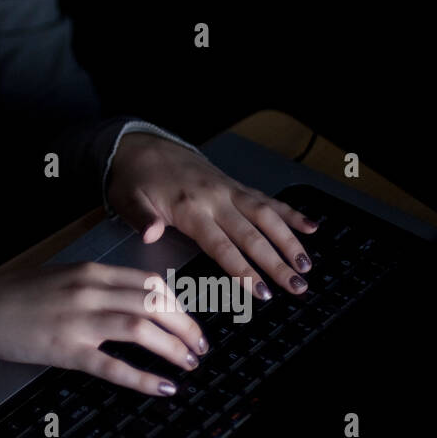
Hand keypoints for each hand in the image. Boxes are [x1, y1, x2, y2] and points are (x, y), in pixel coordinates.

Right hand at [0, 261, 207, 395]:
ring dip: (172, 347)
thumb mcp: (65, 275)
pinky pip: (112, 365)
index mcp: (91, 271)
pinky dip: (143, 378)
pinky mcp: (67, 349)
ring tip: (189, 363)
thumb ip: (100, 284)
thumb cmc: (20, 294)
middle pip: (153, 302)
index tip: (190, 320)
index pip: (149, 282)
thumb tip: (139, 298)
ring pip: (140, 328)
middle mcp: (89, 291)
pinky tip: (162, 387)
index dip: (178, 303)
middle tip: (199, 345)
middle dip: (185, 325)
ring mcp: (79, 320)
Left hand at [105, 132, 319, 299]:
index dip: (244, 270)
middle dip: (276, 263)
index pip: (222, 246)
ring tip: (306, 264)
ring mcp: (227, 189)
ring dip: (289, 240)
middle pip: (251, 235)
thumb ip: (141, 219)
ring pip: (266, 215)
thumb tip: (150, 235)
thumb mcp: (126, 199)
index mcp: (188, 208)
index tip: (261, 291)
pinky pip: (266, 198)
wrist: (139, 145)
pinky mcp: (233, 184)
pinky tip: (310, 226)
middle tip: (296, 286)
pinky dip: (289, 212)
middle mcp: (214, 198)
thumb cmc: (133, 178)